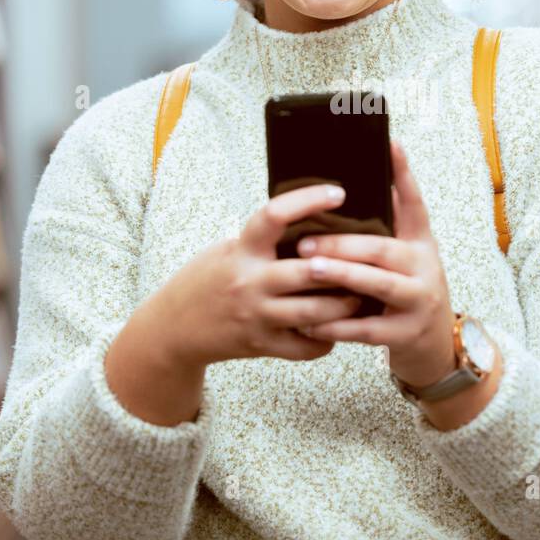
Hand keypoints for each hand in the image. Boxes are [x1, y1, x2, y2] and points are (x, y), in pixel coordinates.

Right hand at [138, 180, 364, 367]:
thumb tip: (310, 221)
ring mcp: (256, 316)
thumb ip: (262, 242)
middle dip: (342, 267)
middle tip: (367, 259)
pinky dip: (326, 339)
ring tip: (361, 295)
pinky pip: (305, 346)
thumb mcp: (227, 250)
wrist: (173, 329)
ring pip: (314, 313)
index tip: (338, 193)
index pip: (274, 216)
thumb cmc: (206, 280)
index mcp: (241, 250)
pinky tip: (337, 328)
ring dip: (344, 305)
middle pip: (307, 272)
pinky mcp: (262, 345)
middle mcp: (249, 282)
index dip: (308, 201)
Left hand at [293, 140, 460, 388]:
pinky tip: (310, 320)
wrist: (435, 347)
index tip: (390, 144)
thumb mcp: (407, 257)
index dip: (403, 173)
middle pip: (384, 249)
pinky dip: (337, 324)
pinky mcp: (406, 334)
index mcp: (421, 243)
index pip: (414, 202)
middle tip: (306, 242)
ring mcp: (418, 302)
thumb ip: (387, 228)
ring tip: (310, 270)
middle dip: (343, 243)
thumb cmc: (407, 292)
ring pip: (378, 285)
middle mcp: (425, 268)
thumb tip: (357, 184)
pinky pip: (367, 329)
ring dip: (342, 276)